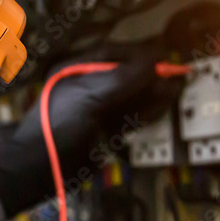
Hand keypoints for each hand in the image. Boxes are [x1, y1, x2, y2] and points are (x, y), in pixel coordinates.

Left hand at [0, 45, 180, 219]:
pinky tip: (163, 105)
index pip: (115, 53)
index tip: (165, 54)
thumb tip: (154, 63)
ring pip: (133, 97)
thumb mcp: (90, 96)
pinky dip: (148, 112)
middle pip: (128, 76)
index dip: (140, 54)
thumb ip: (124, 78)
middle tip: (178, 73)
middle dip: (152, 75)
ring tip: (178, 88)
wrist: (41, 167)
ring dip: (155, 93)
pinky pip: (131, 118)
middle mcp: (91, 86)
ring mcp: (99, 110)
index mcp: (79, 70)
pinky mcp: (106, 131)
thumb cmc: (58, 124)